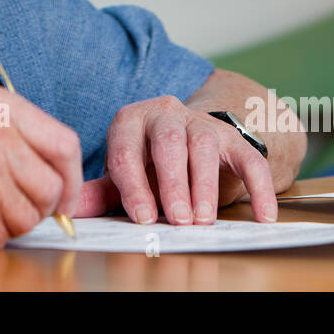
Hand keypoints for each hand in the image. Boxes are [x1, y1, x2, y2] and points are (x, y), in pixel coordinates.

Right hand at [0, 85, 83, 247]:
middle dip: (37, 206)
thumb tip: (63, 174)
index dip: (71, 177)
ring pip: (32, 215)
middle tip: (5, 205)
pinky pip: (5, 236)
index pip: (64, 143)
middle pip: (52, 185)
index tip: (64, 195)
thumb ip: (15, 136)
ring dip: (9, 223)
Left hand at [75, 96, 277, 224]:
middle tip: (176, 218)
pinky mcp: (233, 137)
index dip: (134, 185)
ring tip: (202, 219)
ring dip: (204, 185)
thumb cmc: (149, 161)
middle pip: (169, 143)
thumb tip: (70, 210)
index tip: (143, 216)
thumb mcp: (124, 172)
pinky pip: (250, 158)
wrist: (192, 139)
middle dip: (172, 182)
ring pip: (205, 146)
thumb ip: (101, 191)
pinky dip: (259, 186)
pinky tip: (263, 214)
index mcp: (130, 121)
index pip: (127, 151)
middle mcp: (165, 114)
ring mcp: (201, 122)